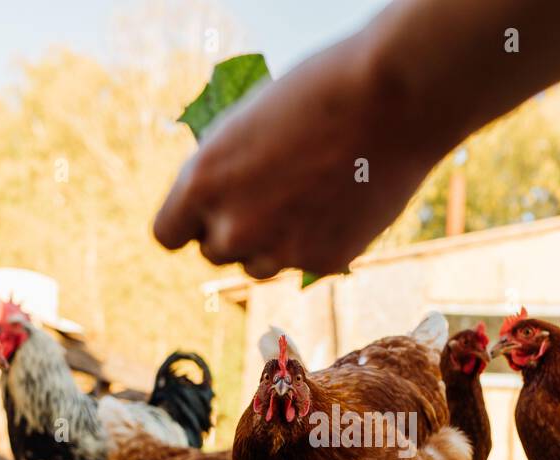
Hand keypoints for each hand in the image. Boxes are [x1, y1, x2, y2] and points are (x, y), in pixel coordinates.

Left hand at [153, 32, 452, 278]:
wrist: (390, 102)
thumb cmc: (318, 92)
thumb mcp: (248, 125)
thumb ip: (226, 171)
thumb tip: (222, 202)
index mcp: (203, 182)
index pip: (168, 234)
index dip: (191, 222)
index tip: (209, 213)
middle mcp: (235, 225)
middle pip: (215, 253)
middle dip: (235, 232)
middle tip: (267, 200)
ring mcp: (280, 249)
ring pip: (259, 266)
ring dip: (273, 244)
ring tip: (305, 200)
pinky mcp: (323, 262)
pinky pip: (306, 263)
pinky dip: (318, 241)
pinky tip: (342, 202)